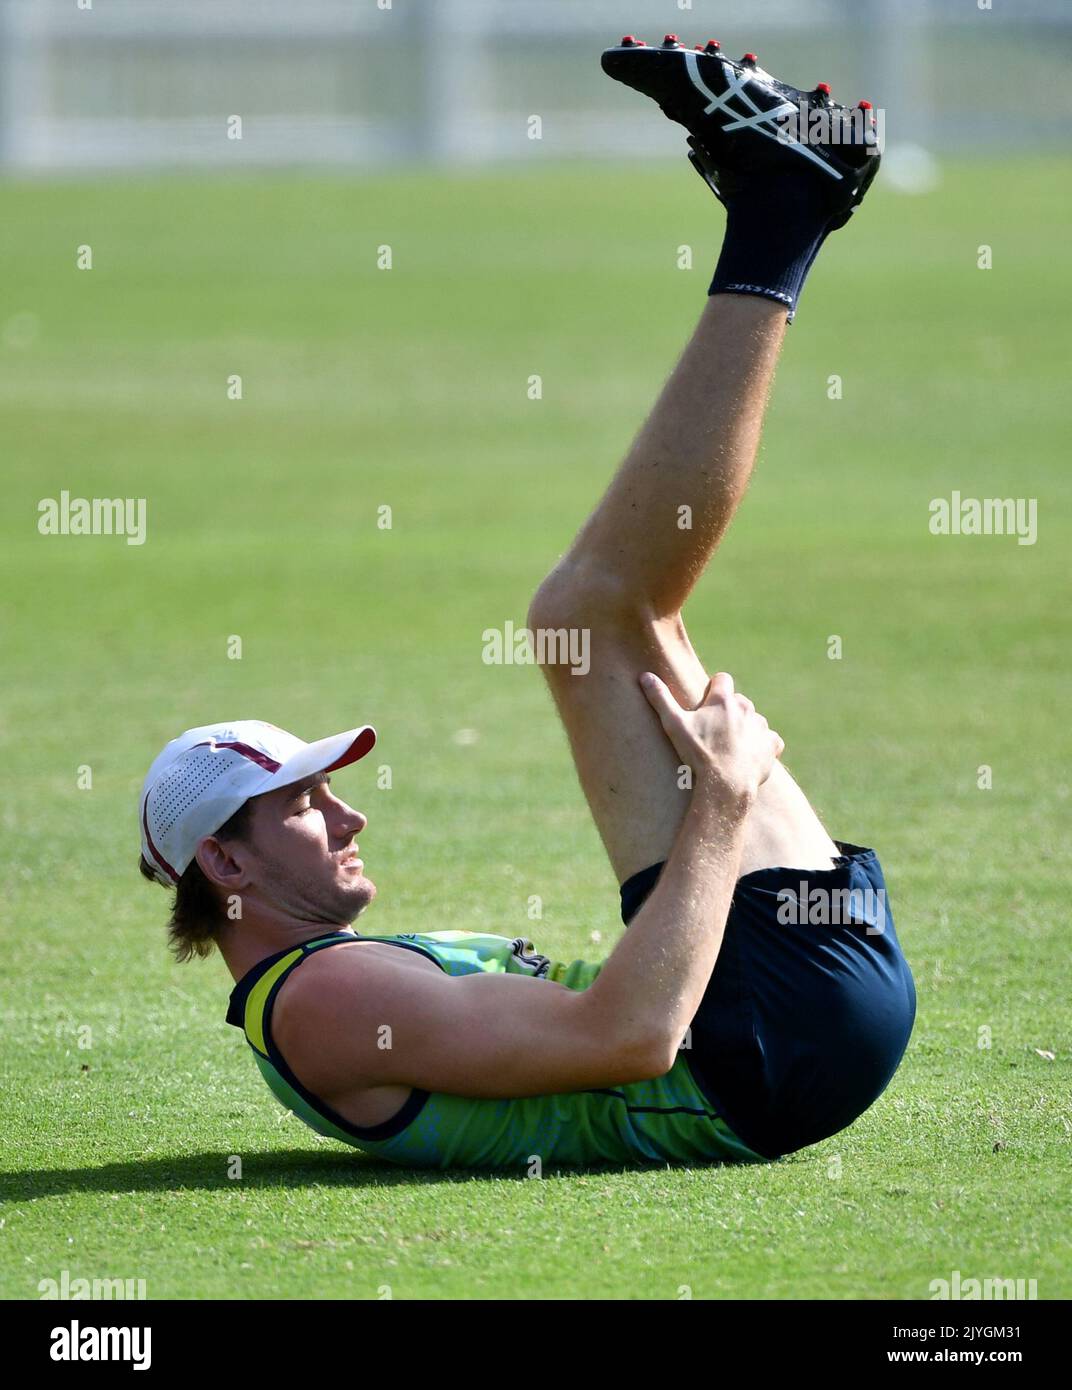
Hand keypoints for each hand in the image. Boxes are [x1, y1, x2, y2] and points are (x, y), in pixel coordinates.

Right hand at [638, 670, 783, 802]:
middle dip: (728, 710)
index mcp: (723, 700)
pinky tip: (749, 755)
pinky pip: (770, 739)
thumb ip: (660, 698)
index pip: (722, 679)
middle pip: (738, 700)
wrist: (726, 784)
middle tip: (713, 731)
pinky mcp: (772, 745)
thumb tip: (644, 676)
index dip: (714, 688)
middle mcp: (746, 708)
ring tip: (729, 747)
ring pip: (754, 720)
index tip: (706, 703)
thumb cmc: (698, 754)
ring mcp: (761, 727)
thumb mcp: (673, 725)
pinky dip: (762, 745)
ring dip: (745, 728)